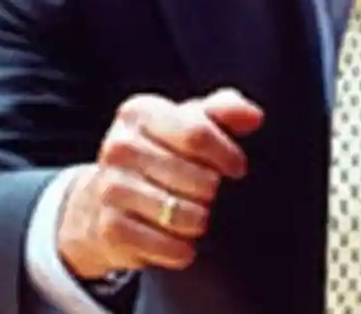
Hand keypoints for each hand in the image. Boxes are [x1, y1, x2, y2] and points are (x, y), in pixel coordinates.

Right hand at [57, 88, 264, 279]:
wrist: (106, 196)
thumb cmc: (162, 152)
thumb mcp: (191, 122)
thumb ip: (225, 111)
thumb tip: (254, 117)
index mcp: (140, 113)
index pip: (197, 134)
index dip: (227, 155)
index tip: (236, 168)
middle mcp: (119, 146)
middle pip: (196, 179)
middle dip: (213, 191)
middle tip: (210, 194)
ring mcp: (110, 188)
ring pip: (181, 215)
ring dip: (199, 221)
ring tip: (196, 216)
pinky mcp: (110, 228)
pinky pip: (166, 245)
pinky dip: (182, 249)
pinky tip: (181, 240)